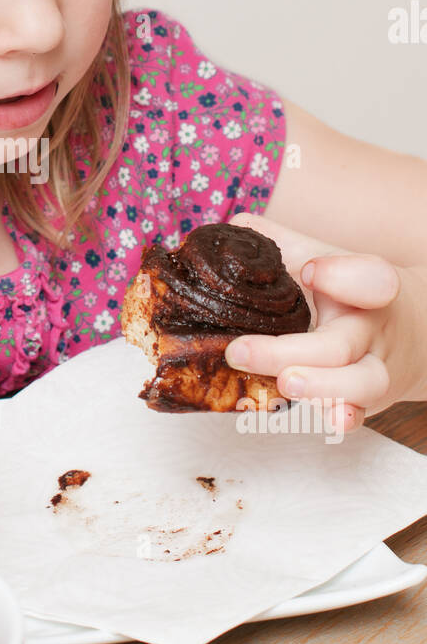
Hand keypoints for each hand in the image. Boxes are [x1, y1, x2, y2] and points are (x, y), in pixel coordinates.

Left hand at [222, 211, 407, 435]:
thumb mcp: (324, 261)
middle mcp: (372, 330)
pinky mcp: (367, 399)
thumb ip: (280, 243)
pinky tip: (329, 419)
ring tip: (285, 384)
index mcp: (365, 288)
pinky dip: (346, 416)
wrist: (410, 334)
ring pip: (361, 382)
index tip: (308, 270)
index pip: (370, 279)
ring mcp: (374, 367)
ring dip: (321, 386)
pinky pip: (362, 413)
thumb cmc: (348, 294)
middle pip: (341, 344)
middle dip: (288, 350)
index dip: (341, 275)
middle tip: (239, 351)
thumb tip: (234, 224)